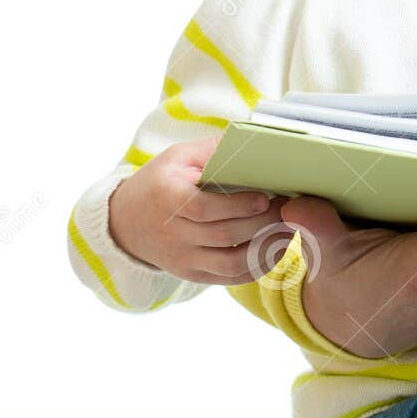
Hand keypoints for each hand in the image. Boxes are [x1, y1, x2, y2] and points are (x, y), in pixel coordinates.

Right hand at [106, 135, 287, 283]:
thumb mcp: (180, 156)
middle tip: (289, 206)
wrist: (127, 221)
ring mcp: (182, 259)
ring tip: (289, 227)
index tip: (266, 196)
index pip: (204, 208)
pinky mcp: (192, 274)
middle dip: (262, 222)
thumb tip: (256, 139)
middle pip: (224, 235)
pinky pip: (230, 278)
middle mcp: (172, 234)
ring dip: (265, 247)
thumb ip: (215, 149)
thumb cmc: (162, 180)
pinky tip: (277, 249)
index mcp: (167, 198)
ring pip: (230, 263)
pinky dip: (258, 267)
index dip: (238, 205)